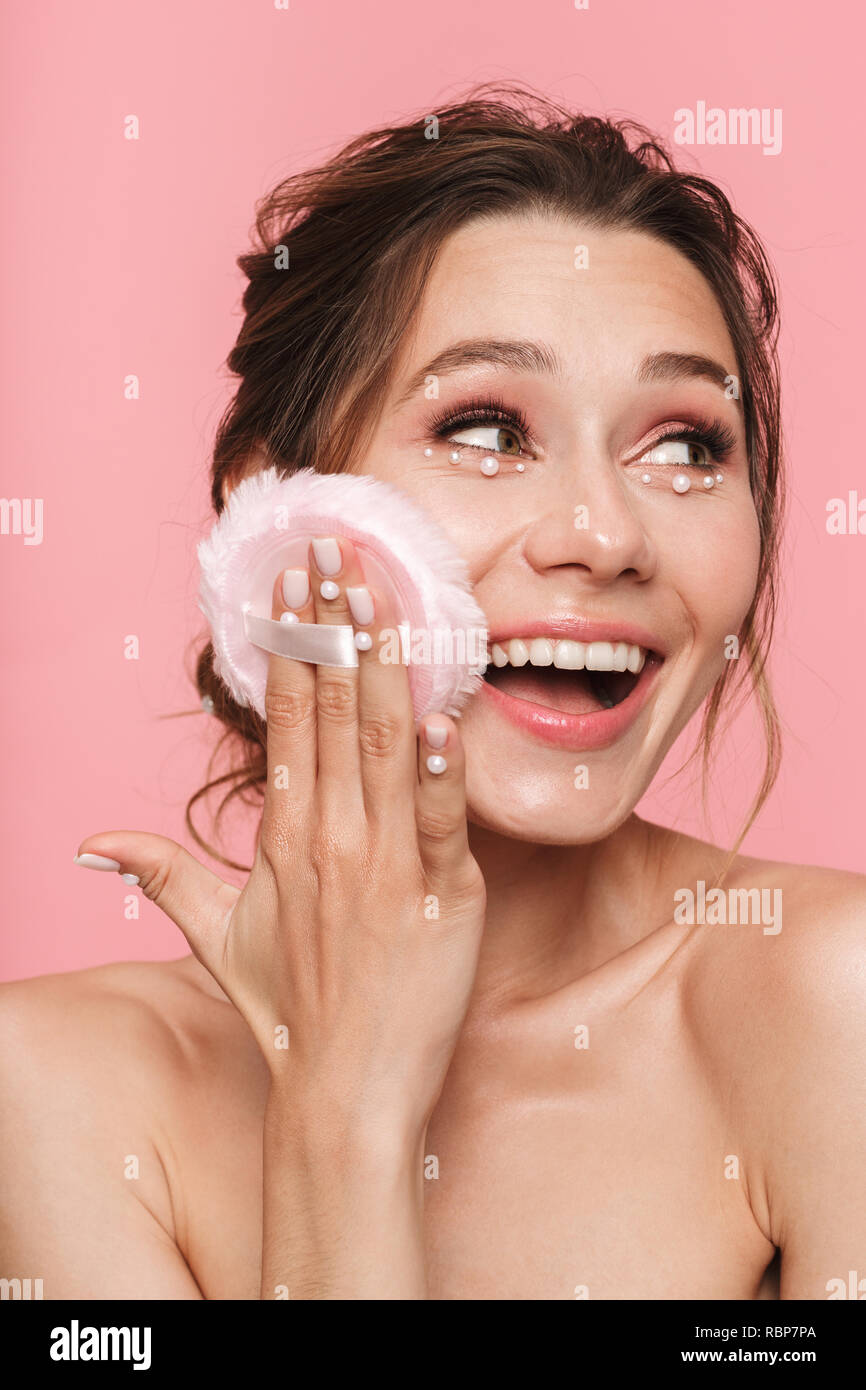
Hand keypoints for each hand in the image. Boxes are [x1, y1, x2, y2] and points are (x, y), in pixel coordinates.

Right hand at [75, 536, 486, 1134]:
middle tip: (334, 548)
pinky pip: (444, 821)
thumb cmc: (288, 1011)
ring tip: (382, 593)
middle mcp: (330, 837)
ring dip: (385, 665)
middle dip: (333, 623)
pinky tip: (448, 713)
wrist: (343, 1093)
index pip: (286, 718)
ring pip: (386, 745)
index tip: (290, 580)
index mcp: (283, 835)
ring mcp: (386, 865)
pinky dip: (446, 769)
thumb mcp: (215, 935)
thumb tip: (88, 842)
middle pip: (333, 710)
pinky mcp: (443, 898)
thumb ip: (162, 875)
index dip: (291, 644)